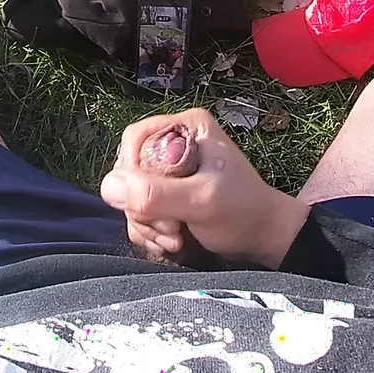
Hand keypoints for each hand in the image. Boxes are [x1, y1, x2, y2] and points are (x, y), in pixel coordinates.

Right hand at [101, 108, 309, 268]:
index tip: (147, 204)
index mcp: (186, 128)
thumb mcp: (202, 201)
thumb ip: (157, 194)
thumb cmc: (242, 212)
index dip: (132, 174)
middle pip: (129, 172)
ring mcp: (169, 171)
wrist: (264, 239)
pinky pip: (139, 211)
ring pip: (131, 196)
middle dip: (143, 208)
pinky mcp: (168, 195)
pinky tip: (172, 245)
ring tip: (176, 241)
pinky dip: (150, 232)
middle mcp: (174, 143)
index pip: (133, 140)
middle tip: (171, 231)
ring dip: (147, 225)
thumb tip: (109, 187)